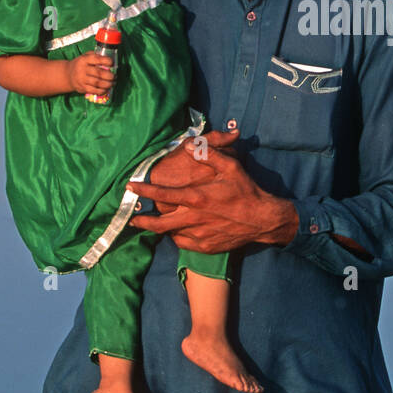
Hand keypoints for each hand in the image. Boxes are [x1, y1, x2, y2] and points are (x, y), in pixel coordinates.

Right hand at [66, 51, 114, 96]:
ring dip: (108, 84)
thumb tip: (110, 60)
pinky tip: (106, 88)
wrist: (67, 74)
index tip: (112, 63)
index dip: (106, 61)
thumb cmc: (81, 64)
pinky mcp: (82, 88)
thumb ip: (96, 56)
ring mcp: (81, 79)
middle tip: (115, 76)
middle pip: (98, 73)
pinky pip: (94, 90)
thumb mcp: (86, 56)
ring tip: (113, 83)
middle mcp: (82, 69)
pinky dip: (102, 90)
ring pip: (97, 83)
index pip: (96, 59)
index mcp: (84, 59)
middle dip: (109, 75)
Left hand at [126, 140, 298, 251]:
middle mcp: (193, 218)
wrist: (262, 220)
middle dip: (141, 222)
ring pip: (171, 235)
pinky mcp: (205, 247)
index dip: (143, 190)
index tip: (130, 187)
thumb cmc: (245, 191)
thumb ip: (209, 154)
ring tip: (157, 223)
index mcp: (196, 198)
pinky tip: (180, 231)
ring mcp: (198, 235)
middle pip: (158, 225)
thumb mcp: (231, 167)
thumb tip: (189, 146)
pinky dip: (178, 237)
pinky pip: (184, 243)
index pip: (162, 194)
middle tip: (132, 219)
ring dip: (162, 229)